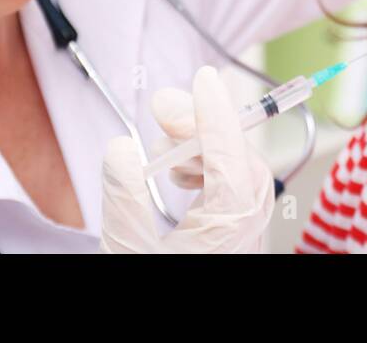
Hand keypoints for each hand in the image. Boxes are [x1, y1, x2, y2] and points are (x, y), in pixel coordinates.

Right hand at [99, 66, 273, 252]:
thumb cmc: (146, 288)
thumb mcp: (126, 249)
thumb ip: (124, 199)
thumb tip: (121, 146)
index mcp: (228, 232)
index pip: (231, 161)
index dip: (216, 116)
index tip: (204, 79)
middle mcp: (245, 232)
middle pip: (240, 161)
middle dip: (203, 127)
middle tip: (162, 110)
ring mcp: (242, 236)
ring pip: (240, 174)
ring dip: (203, 148)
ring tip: (161, 147)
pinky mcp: (231, 239)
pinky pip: (234, 192)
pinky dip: (208, 170)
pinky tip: (177, 173)